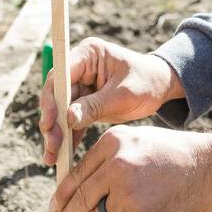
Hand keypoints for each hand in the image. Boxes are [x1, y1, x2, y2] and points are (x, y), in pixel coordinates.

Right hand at [39, 37, 182, 165]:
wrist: (161, 87)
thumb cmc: (147, 82)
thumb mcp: (123, 95)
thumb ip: (95, 105)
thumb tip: (67, 118)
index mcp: (88, 54)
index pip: (61, 75)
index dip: (51, 99)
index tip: (49, 123)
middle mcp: (80, 66)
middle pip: (57, 95)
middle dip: (52, 122)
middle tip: (51, 146)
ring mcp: (81, 84)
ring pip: (60, 110)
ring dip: (56, 133)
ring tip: (52, 157)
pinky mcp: (84, 100)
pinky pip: (71, 119)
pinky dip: (68, 136)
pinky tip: (63, 156)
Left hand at [48, 125, 211, 211]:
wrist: (208, 167)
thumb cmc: (172, 154)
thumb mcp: (136, 141)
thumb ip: (108, 158)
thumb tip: (79, 187)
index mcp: (111, 142)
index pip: (76, 174)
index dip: (62, 195)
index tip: (54, 208)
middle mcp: (116, 165)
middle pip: (80, 199)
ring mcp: (128, 192)